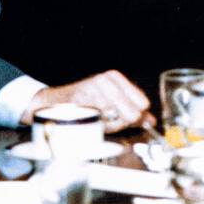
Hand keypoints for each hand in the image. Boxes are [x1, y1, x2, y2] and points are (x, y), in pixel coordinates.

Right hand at [23, 70, 152, 132]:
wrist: (52, 103)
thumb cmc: (84, 103)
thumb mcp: (111, 103)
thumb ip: (132, 111)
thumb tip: (151, 120)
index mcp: (114, 77)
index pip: (141, 102)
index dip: (137, 116)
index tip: (129, 120)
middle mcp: (104, 80)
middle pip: (131, 112)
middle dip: (122, 123)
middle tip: (109, 120)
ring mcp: (91, 90)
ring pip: (115, 120)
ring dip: (108, 126)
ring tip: (96, 119)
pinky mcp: (79, 102)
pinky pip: (99, 123)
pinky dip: (96, 126)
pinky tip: (89, 120)